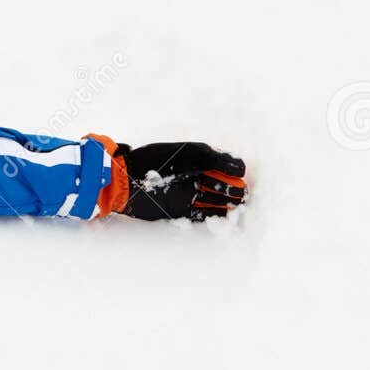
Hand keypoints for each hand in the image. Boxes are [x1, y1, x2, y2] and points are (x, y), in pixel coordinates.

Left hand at [110, 140, 247, 221]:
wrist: (127, 180)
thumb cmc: (158, 161)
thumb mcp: (191, 154)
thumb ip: (218, 160)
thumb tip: (242, 169)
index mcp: (198, 161)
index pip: (225, 167)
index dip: (236, 172)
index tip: (242, 176)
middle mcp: (194, 178)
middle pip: (222, 185)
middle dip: (235, 190)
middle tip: (242, 195)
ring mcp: (187, 195)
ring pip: (215, 201)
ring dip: (228, 204)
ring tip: (238, 205)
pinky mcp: (179, 211)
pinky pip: (202, 215)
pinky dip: (214, 215)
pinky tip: (225, 215)